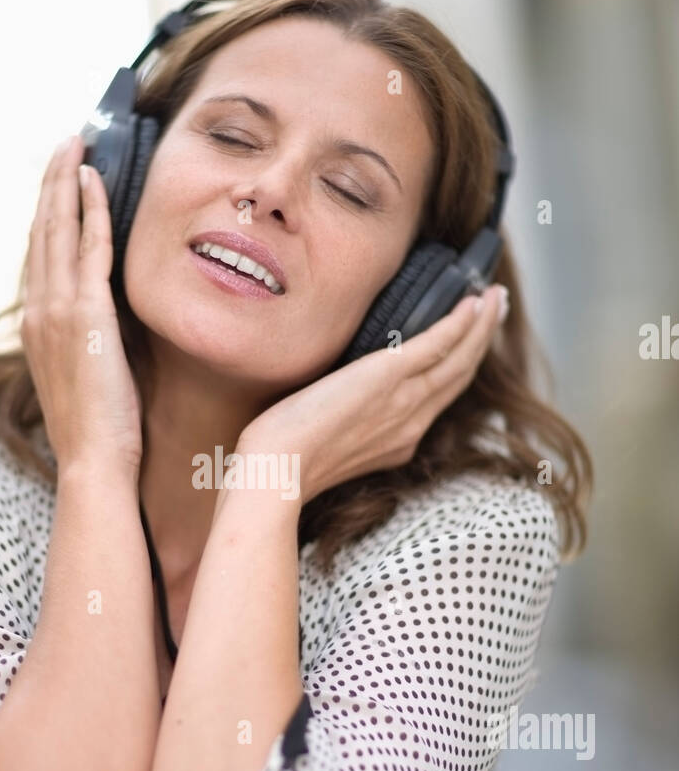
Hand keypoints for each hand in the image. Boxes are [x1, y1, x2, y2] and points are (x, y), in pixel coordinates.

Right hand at [21, 134, 142, 479]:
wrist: (93, 462)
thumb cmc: (99, 430)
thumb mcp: (88, 374)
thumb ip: (91, 338)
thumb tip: (110, 318)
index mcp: (37, 326)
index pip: (40, 255)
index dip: (47, 212)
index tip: (58, 179)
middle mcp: (39, 311)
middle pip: (41, 231)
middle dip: (51, 182)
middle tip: (64, 142)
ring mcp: (57, 311)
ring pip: (57, 231)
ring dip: (66, 183)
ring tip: (75, 145)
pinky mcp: (85, 316)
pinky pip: (89, 250)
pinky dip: (92, 212)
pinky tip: (97, 183)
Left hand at [239, 284, 507, 506]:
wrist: (276, 472)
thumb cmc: (282, 462)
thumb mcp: (322, 441)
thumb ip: (338, 422)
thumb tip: (329, 401)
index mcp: (396, 442)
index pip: (436, 399)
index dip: (456, 368)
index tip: (467, 343)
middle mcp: (410, 425)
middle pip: (458, 377)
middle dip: (480, 342)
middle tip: (494, 309)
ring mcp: (404, 403)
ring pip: (459, 361)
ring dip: (481, 326)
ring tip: (495, 297)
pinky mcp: (389, 379)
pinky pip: (438, 346)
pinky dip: (461, 324)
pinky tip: (473, 303)